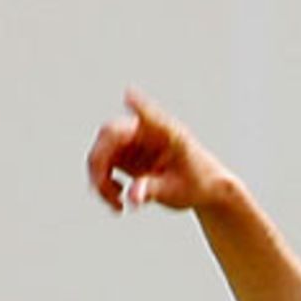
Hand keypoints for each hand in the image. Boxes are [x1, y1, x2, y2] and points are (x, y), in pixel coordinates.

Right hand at [87, 91, 226, 214]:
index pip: (149, 115)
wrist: (201, 187)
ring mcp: (132, 141)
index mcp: (165, 132)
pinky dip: (104, 186)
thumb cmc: (197, 183)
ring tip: (118, 205)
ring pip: (100, 152)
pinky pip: (103, 167)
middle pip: (109, 135)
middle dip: (100, 164)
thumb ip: (154, 191)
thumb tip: (132, 196)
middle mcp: (144, 130)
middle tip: (110, 193)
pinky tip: (119, 204)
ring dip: (100, 180)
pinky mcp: (126, 155)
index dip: (138, 105)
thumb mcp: (177, 192)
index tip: (129, 95)